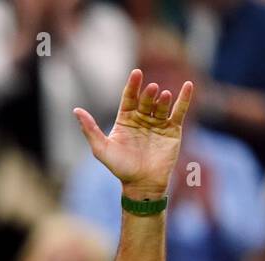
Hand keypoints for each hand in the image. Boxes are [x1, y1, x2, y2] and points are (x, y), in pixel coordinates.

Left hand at [75, 68, 192, 200]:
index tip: (136, 74)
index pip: (129, 98)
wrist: (142, 183)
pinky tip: (188, 85)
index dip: (132, 86)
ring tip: (163, 95)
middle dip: (148, 94)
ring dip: (163, 99)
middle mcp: (142, 119)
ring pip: (161, 106)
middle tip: (151, 89)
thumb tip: (76, 110)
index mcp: (125, 120)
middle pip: (146, 101)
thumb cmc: (120, 168)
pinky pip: (179, 111)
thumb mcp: (101, 149)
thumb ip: (90, 129)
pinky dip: (184, 99)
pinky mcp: (172, 130)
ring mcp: (158, 123)